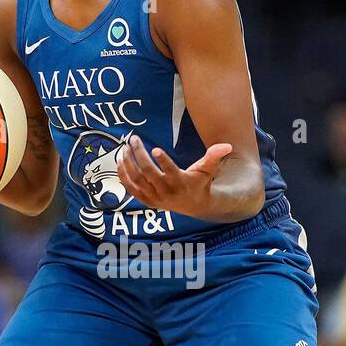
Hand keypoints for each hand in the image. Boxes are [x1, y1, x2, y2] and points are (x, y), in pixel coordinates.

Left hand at [116, 134, 232, 219]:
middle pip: (148, 172)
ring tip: (124, 148)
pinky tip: (119, 162)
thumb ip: (214, 156)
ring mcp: (155, 197)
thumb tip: (227, 145)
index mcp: (180, 182)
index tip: (156, 149)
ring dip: (128, 163)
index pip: (170, 172)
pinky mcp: (147, 200)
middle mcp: (166, 191)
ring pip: (137, 179)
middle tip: (133, 139)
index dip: (163, 161)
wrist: (194, 205)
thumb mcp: (208, 170)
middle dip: (139, 154)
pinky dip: (123, 176)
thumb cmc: (200, 182)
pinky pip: (131, 188)